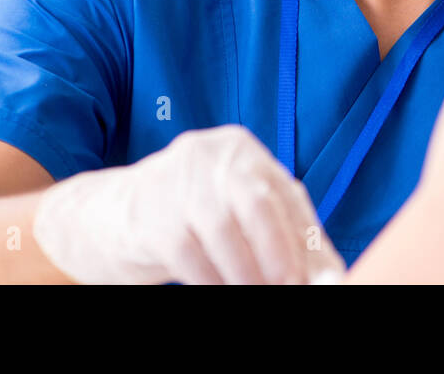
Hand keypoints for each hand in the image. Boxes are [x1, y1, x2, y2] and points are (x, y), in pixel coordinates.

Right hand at [32, 123, 345, 283]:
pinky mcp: (148, 211)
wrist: (111, 217)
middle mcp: (211, 154)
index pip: (286, 195)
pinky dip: (210, 279)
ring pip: (223, 230)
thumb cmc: (192, 219)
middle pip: (257, 201)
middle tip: (288, 287)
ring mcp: (176, 178)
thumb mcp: (238, 216)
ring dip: (244, 273)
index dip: (305, 240)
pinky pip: (189, 254)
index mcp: (242, 151)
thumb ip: (285, 238)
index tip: (320, 278)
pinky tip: (216, 288)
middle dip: (278, 252)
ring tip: (252, 292)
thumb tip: (333, 278)